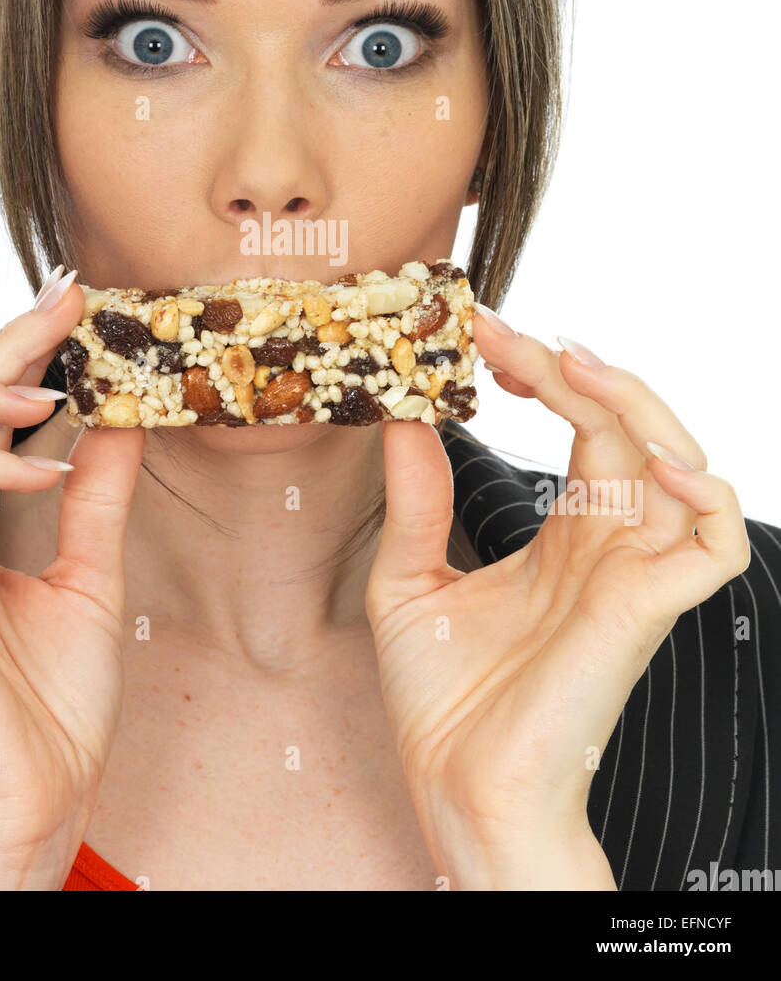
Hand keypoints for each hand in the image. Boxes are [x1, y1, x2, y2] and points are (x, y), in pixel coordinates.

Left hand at [365, 305, 749, 889]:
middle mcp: (610, 543)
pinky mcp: (648, 611)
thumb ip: (416, 497)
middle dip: (573, 368)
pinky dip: (702, 492)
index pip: (581, 424)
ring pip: (682, 461)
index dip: (542, 371)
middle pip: (630, 425)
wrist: (455, 786)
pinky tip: (646, 456)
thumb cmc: (444, 700)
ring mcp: (635, 574)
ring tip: (566, 363)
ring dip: (635, 401)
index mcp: (566, 533)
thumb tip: (402, 413)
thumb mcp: (409, 577)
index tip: (480, 331)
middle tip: (504, 332)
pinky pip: (715, 543)